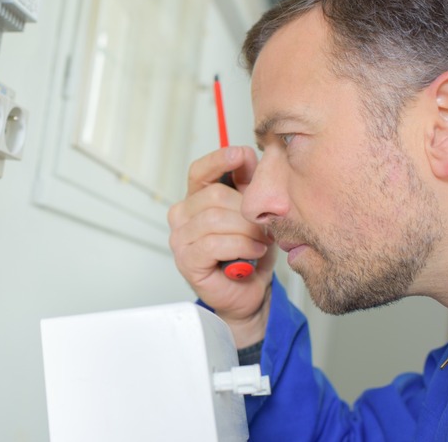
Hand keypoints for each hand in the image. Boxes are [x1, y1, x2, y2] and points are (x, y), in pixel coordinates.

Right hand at [167, 146, 275, 346]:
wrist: (249, 292)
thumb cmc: (248, 252)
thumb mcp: (254, 212)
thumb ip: (248, 184)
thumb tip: (247, 155)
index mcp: (196, 198)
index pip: (200, 170)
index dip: (219, 160)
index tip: (241, 154)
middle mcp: (182, 215)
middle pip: (215, 195)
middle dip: (247, 210)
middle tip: (266, 226)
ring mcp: (180, 238)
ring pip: (215, 219)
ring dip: (247, 230)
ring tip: (261, 241)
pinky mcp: (186, 259)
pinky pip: (214, 243)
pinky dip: (240, 246)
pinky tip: (253, 251)